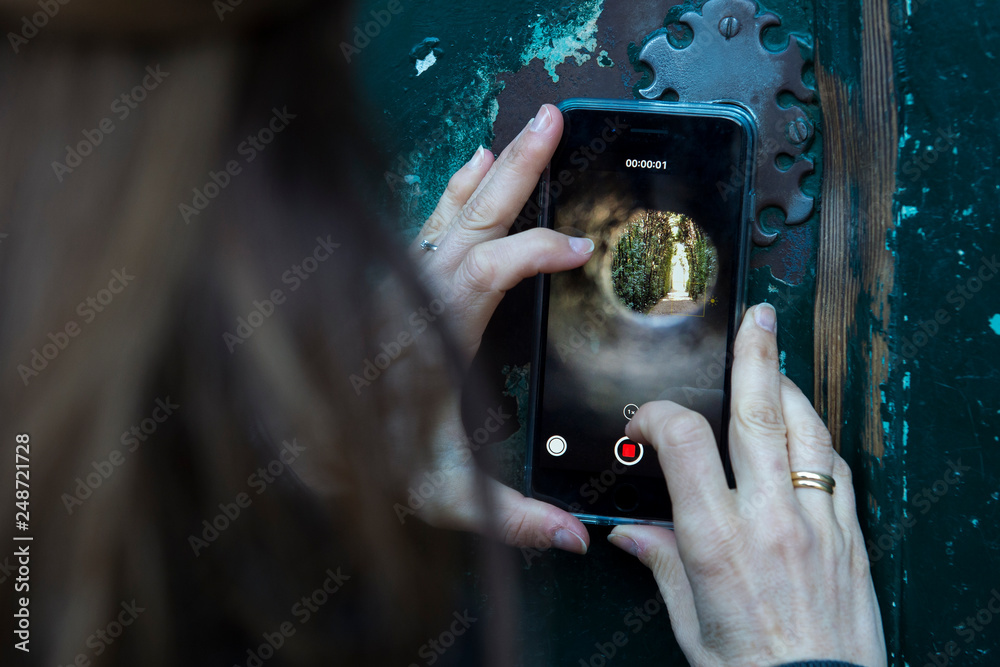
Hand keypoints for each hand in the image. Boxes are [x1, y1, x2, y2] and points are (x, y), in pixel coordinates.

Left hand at [404, 105, 592, 554]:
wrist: (289, 448)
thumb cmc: (364, 466)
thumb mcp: (445, 494)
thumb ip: (515, 519)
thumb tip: (577, 543)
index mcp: (439, 329)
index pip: (500, 264)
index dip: (542, 249)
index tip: (583, 250)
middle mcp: (418, 292)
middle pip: (476, 213)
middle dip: (519, 165)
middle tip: (553, 118)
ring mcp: (401, 283)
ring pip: (448, 211)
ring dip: (487, 173)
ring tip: (515, 136)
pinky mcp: (389, 285)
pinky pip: (426, 225)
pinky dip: (452, 194)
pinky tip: (465, 173)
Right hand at [608, 304, 885, 666]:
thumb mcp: (689, 622)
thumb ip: (660, 563)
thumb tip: (628, 534)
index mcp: (715, 540)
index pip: (683, 442)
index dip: (659, 416)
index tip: (648, 422)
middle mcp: (768, 519)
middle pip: (758, 414)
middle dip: (754, 357)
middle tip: (757, 320)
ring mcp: (816, 522)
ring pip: (806, 431)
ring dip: (789, 390)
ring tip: (777, 367)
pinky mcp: (849, 536)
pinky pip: (838, 470)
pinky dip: (818, 441)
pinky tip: (805, 435)